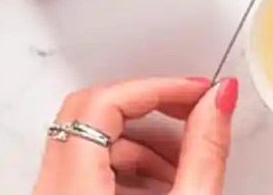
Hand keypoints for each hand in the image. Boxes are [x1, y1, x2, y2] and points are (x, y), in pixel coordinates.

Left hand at [32, 76, 237, 194]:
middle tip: (193, 110)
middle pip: (90, 112)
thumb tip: (220, 100)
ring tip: (187, 158)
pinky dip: (127, 165)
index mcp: (75, 187)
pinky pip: (86, 168)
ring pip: (89, 141)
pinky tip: (166, 182)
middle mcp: (52, 190)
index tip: (196, 91)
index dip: (156, 87)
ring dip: (142, 140)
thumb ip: (205, 151)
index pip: (105, 103)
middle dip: (150, 106)